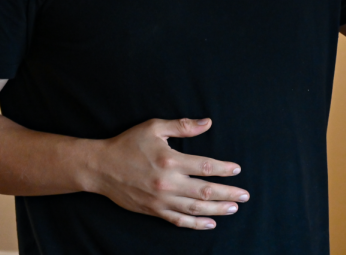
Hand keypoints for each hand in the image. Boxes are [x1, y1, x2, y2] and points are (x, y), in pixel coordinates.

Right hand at [88, 118, 248, 228]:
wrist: (101, 168)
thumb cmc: (128, 144)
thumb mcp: (154, 127)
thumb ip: (183, 126)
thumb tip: (207, 122)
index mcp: (170, 160)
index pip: (205, 166)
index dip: (224, 169)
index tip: (236, 170)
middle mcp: (167, 183)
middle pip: (205, 191)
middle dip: (228, 194)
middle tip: (245, 195)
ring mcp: (160, 200)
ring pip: (195, 209)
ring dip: (217, 210)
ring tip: (233, 208)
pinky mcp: (153, 210)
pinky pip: (178, 220)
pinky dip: (196, 224)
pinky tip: (210, 223)